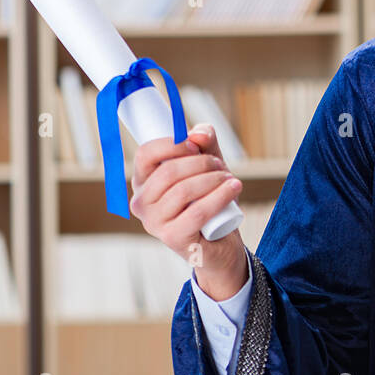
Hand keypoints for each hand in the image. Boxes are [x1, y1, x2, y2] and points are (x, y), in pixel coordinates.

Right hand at [131, 124, 246, 298]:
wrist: (221, 240)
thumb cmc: (209, 198)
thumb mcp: (208, 165)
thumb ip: (204, 143)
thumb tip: (199, 134)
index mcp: (143, 182)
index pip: (145, 154)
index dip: (172, 144)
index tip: (196, 146)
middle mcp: (141, 203)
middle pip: (168, 171)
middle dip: (201, 163)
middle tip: (220, 165)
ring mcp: (153, 222)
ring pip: (183, 191)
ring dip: (213, 179)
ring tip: (230, 179)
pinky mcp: (171, 238)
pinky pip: (196, 212)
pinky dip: (219, 197)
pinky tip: (233, 188)